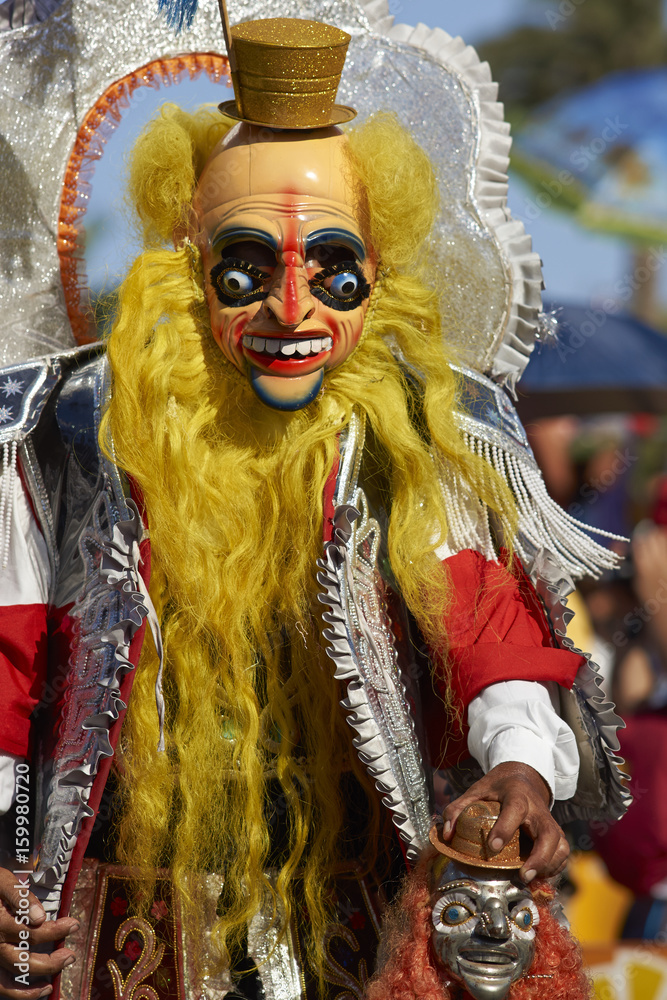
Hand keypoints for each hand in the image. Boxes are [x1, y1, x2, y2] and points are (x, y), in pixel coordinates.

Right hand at [0, 868, 77, 997]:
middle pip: (23, 961)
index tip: (73, 925)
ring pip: (10, 980)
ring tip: (55, 978)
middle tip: (70, 956)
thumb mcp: (2, 881)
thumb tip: (40, 916)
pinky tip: (40, 989)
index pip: (32, 932)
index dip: (56, 931)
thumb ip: (20, 897)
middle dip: (50, 962)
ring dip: (34, 984)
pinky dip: (20, 993)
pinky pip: (2, 986)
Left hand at [441, 761, 569, 882]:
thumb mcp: (476, 790)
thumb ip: (458, 808)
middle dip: (539, 857)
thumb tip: (447, 833)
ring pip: (560, 845)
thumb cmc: (498, 788)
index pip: (515, 809)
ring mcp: (549, 822)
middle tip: (523, 875)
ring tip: (530, 878)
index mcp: (517, 795)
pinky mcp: (555, 833)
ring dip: (549, 865)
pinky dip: (555, 867)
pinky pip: (563, 852)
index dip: (505, 828)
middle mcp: (537, 809)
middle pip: (549, 833)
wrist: (523, 777)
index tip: (493, 846)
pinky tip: (540, 876)